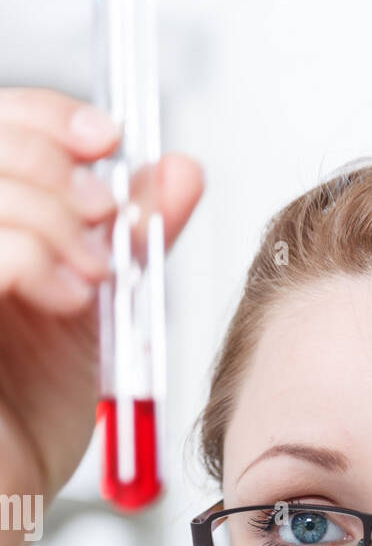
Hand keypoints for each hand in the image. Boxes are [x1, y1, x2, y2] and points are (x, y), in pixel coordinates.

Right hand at [0, 87, 203, 505]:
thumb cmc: (24, 428)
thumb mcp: (95, 316)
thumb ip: (132, 240)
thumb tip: (180, 172)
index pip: (0, 125)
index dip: (52, 117)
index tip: (110, 140)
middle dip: (57, 163)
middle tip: (106, 215)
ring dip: (54, 216)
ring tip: (94, 275)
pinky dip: (31, 255)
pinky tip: (68, 296)